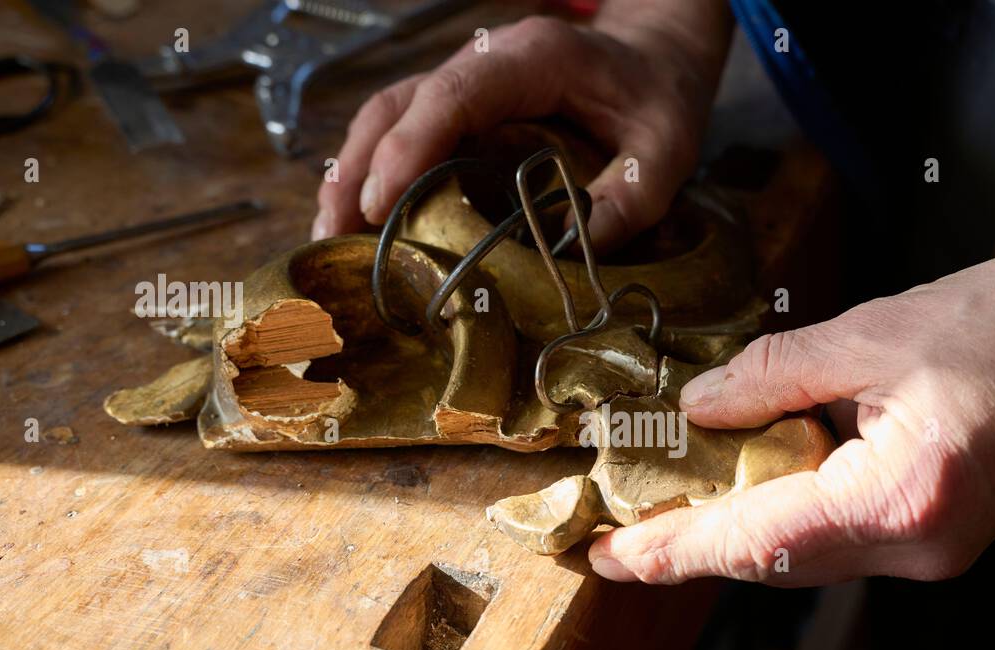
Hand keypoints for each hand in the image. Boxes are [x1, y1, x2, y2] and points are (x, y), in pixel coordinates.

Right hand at [313, 2, 732, 249]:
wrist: (656, 53)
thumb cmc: (658, 96)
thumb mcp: (666, 150)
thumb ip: (629, 199)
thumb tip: (573, 251)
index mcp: (534, 60)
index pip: (453, 96)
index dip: (408, 147)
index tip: (378, 204)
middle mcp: (486, 60)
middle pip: (400, 105)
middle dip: (359, 169)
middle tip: (332, 237)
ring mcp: (468, 79)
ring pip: (389, 114)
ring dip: (352, 171)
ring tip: (328, 236)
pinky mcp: (462, 104)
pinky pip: (404, 129)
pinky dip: (373, 170)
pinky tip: (357, 219)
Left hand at [588, 222, 994, 585]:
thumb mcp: (879, 329)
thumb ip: (777, 374)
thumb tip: (700, 404)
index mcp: (901, 498)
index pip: (758, 540)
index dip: (676, 551)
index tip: (609, 558)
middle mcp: (918, 547)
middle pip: (776, 561)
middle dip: (695, 546)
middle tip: (621, 531)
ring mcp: (937, 549)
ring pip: (807, 555)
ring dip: (738, 533)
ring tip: (669, 508)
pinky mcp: (944, 532)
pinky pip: (844, 537)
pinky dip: (789, 514)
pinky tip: (752, 484)